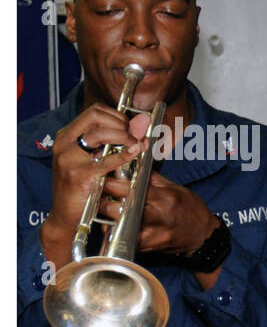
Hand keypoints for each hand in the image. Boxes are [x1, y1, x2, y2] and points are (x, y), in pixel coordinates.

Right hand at [40, 105, 152, 267]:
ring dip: (125, 137)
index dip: (117, 115)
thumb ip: (114, 142)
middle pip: (96, 117)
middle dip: (121, 124)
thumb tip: (141, 123)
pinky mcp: (78, 174)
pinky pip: (106, 160)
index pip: (94, 111)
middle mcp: (65, 143)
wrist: (66, 214)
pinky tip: (135, 153)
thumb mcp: (95, 159)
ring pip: (100, 134)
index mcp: (67, 136)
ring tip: (136, 146)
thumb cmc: (84, 186)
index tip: (131, 127)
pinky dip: (124, 155)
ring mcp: (69, 158)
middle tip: (135, 137)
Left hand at [100, 169, 217, 256]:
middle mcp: (157, 216)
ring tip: (108, 213)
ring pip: (118, 226)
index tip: (103, 181)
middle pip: (118, 208)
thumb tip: (134, 167)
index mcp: (163, 198)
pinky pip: (126, 240)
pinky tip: (119, 227)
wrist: (203, 235)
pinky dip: (119, 233)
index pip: (127, 189)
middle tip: (100, 198)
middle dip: (104, 202)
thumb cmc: (191, 210)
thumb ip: (152, 179)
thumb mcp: (175, 188)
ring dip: (109, 219)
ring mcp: (152, 233)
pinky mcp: (150, 247)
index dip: (110, 184)